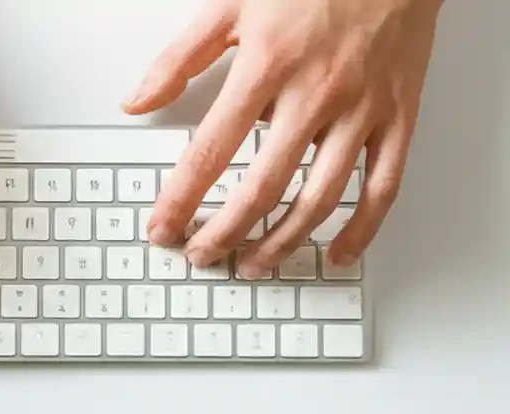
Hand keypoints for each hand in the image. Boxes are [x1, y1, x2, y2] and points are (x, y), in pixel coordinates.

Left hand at [124, 0, 442, 274]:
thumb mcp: (230, 3)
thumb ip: (178, 58)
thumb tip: (137, 102)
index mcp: (267, 67)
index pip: (211, 152)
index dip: (181, 199)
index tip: (162, 229)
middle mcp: (316, 95)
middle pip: (263, 187)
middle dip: (226, 233)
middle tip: (202, 255)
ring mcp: (361, 110)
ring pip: (320, 198)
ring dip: (282, 242)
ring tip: (253, 265)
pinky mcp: (398, 117)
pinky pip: (382, 186)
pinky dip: (361, 230)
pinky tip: (335, 253)